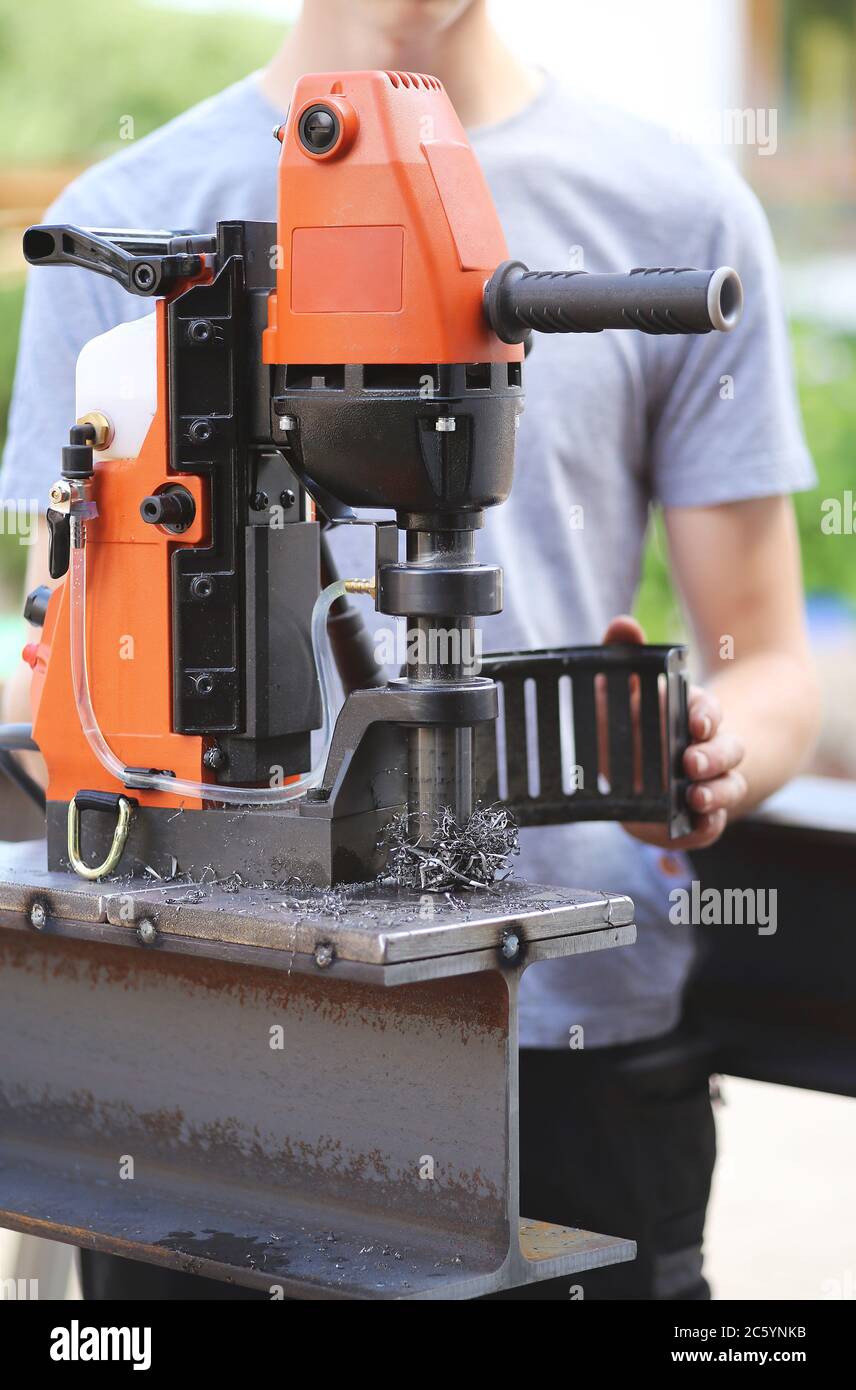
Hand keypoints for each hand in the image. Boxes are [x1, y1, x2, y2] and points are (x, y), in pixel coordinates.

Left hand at [601, 615, 746, 851]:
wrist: (655, 773)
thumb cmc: (640, 723)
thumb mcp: (631, 688)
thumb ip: (625, 655)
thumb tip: (623, 624)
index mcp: (694, 716)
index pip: (707, 710)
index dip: (705, 714)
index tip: (696, 720)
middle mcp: (709, 750)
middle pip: (726, 749)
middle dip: (712, 755)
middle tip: (690, 760)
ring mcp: (711, 784)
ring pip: (728, 786)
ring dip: (715, 792)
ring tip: (697, 797)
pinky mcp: (703, 817)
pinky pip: (713, 825)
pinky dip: (708, 826)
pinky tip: (698, 825)